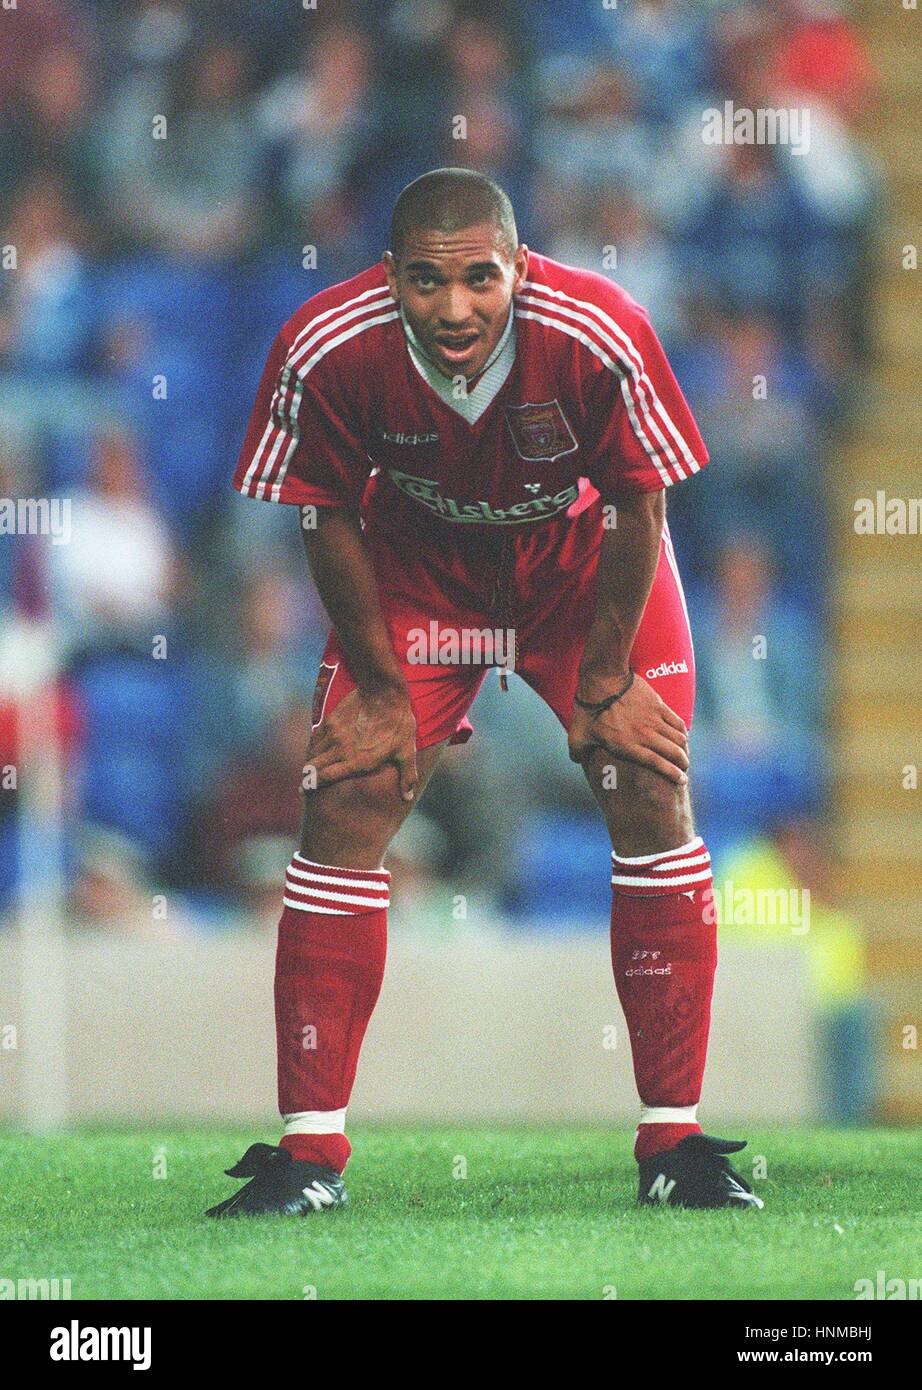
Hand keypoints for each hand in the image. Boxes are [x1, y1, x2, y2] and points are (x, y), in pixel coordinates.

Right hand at [305, 684, 418, 799]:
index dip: (312, 785)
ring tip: (308, 769)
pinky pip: (315, 738)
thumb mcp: (406, 751)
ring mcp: (334, 735)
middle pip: (314, 767)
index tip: (305, 790)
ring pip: (313, 753)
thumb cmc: (398, 723)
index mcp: (358, 762)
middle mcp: (342, 750)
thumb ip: (407, 775)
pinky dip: (312, 747)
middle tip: (303, 785)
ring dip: (309, 763)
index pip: (327, 777)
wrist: (384, 692)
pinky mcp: (331, 721)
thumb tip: (408, 797)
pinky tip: (313, 750)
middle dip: (307, 778)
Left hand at [568, 672, 688, 783]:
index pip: (657, 763)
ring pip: (678, 739)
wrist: (603, 678)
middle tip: (684, 769)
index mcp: (627, 745)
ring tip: (684, 755)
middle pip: (673, 753)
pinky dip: (683, 732)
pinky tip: (683, 737)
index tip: (680, 780)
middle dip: (682, 764)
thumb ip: (578, 750)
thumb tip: (576, 760)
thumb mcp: (578, 733)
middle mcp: (645, 735)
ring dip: (684, 749)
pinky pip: (677, 722)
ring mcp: (653, 720)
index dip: (672, 774)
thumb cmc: (589, 708)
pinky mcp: (658, 706)